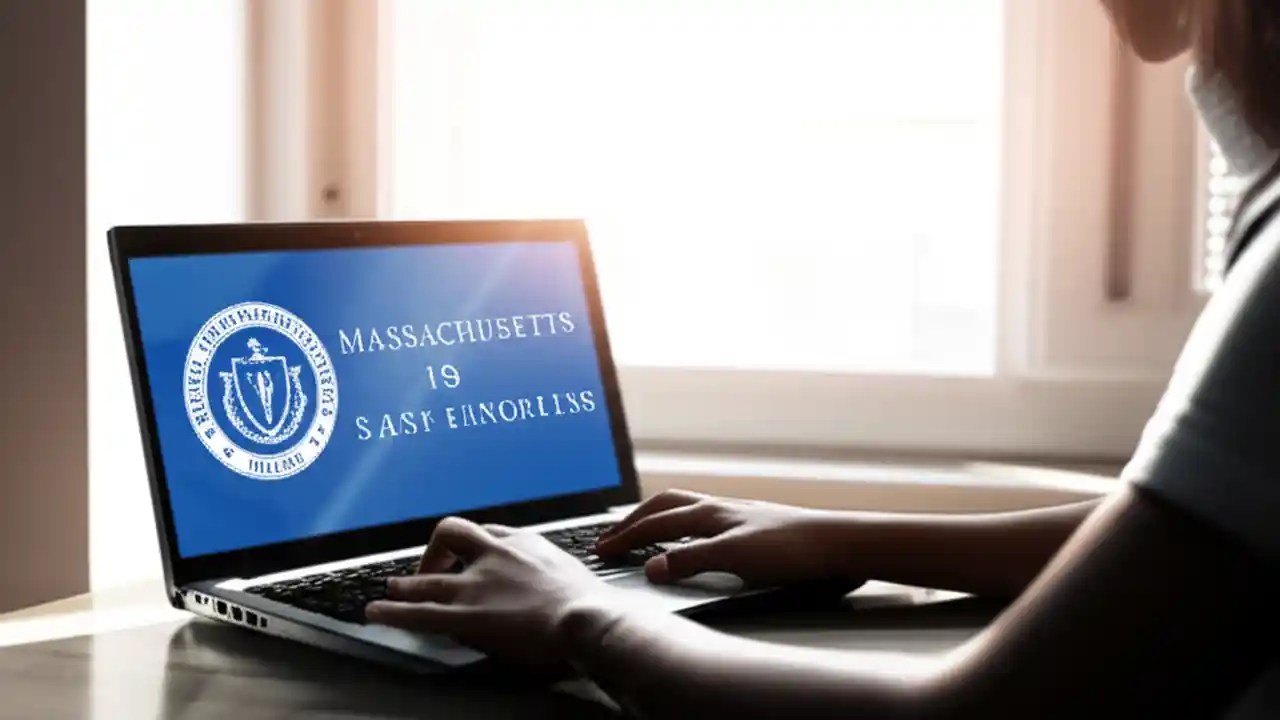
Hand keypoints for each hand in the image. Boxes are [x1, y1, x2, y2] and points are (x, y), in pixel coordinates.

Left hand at [365, 517, 615, 667]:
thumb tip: (553, 582)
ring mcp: (476, 586)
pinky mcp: (465, 616)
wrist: (587, 617)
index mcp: (522, 543)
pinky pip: (419, 613)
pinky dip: (393, 612)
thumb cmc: (589, 602)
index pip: (487, 532)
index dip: (473, 545)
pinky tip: (376, 613)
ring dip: (405, 584)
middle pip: (451, 536)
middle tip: (431, 570)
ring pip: (427, 579)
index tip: (470, 555)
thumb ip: (551, 570)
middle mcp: (493, 556)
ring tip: (390, 588)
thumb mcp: (570, 570)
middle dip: (435, 552)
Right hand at [597, 490, 848, 585]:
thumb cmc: (789, 548)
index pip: (654, 523)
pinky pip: (702, 518)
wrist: (835, 543)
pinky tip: (690, 538)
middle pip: (664, 506)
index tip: (600, 550)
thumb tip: (650, 568)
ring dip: (657, 517)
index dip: (624, 537)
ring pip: (684, 508)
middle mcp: (718, 508)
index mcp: (708, 513)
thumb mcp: (733, 558)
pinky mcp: (750, 525)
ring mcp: (735, 514)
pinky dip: (682, 525)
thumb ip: (690, 561)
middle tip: (610, 535)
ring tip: (642, 529)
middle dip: (633, 520)